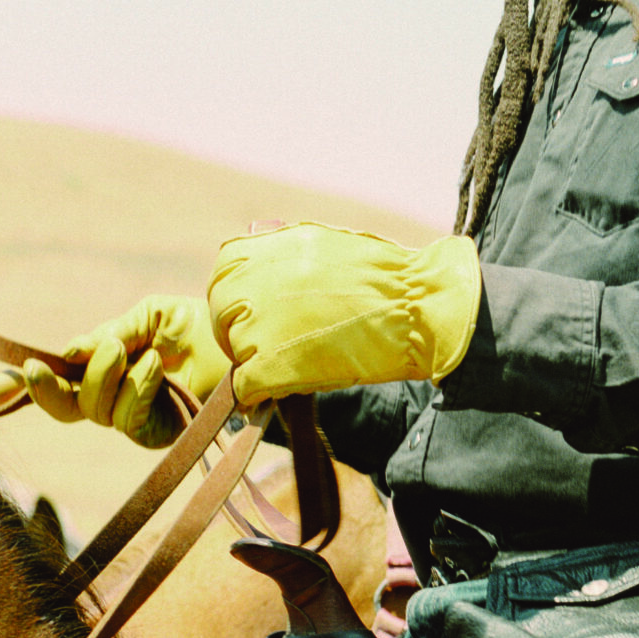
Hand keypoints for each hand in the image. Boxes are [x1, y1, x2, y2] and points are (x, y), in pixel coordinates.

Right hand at [0, 294, 227, 447]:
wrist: (246, 339)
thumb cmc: (201, 324)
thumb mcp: (145, 317)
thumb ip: (105, 334)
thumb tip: (66, 354)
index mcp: (106, 367)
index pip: (55, 383)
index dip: (18, 389)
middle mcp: (115, 397)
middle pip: (62, 408)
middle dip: (46, 389)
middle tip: (39, 366)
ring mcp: (136, 418)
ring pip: (92, 411)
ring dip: (104, 376)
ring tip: (131, 349)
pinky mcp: (161, 434)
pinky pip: (129, 418)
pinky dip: (137, 387)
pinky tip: (156, 364)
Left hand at [207, 222, 481, 408]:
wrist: (417, 308)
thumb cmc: (382, 279)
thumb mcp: (322, 245)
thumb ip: (281, 254)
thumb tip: (256, 265)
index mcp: (266, 250)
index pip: (223, 275)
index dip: (235, 299)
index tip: (252, 313)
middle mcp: (255, 282)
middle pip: (221, 314)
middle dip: (236, 331)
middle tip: (265, 346)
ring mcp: (261, 324)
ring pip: (235, 350)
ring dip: (254, 360)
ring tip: (288, 364)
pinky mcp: (273, 365)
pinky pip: (245, 385)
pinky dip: (256, 393)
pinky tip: (276, 391)